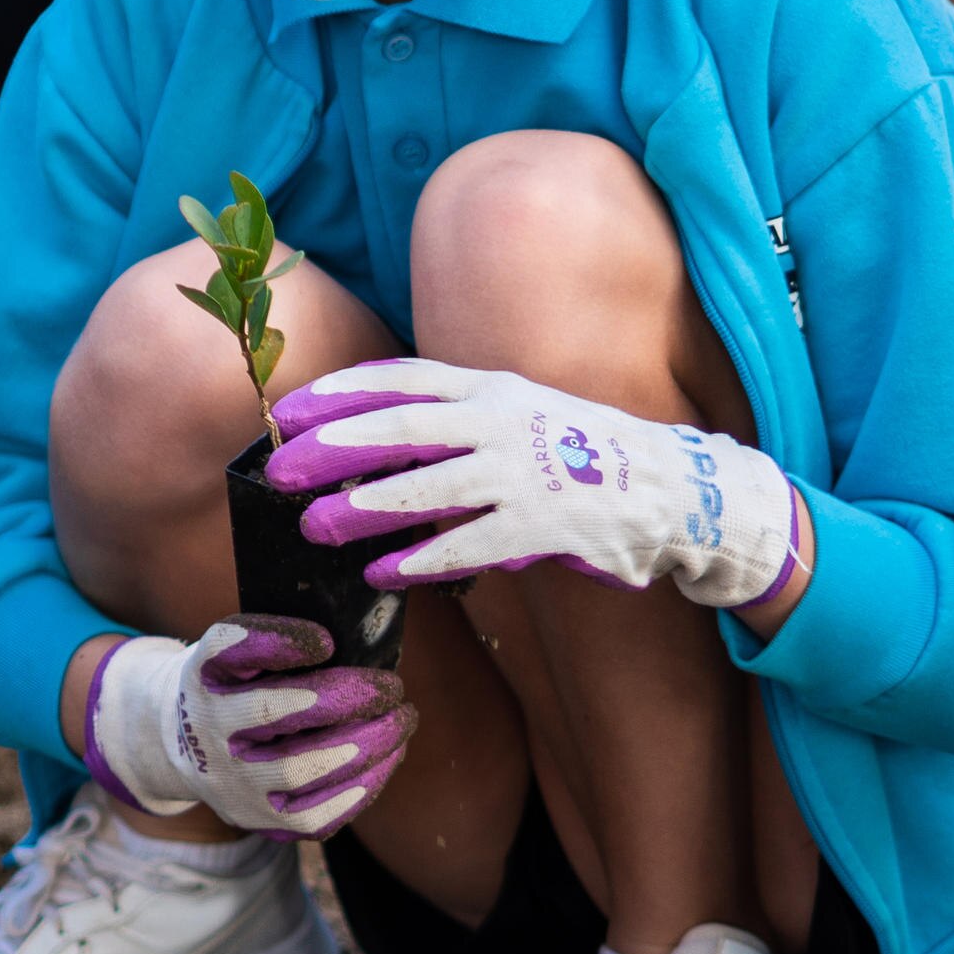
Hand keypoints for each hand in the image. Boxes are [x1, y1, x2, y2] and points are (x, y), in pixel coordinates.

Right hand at [78, 620, 415, 836]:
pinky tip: (387, 760)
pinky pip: (313, 815)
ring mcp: (229, 779)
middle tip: (392, 686)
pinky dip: (358, 789)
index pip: (230, 647)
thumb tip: (361, 640)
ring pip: (300, 768)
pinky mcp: (255, 818)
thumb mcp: (239, 652)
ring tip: (402, 720)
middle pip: (272, 712)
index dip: (279, 642)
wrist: (185, 744)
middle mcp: (207, 727)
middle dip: (343, 697)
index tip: (327, 640)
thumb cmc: (236, 686)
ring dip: (364, 744)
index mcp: (204, 672)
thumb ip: (281, 642)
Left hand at [267, 361, 807, 617]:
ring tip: (315, 526)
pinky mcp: (547, 526)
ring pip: (430, 488)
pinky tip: (383, 573)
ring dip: (365, 509)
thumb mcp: (513, 415)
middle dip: (336, 449)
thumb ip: (451, 425)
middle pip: (404, 430)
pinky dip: (423, 559)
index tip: (289, 411)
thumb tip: (370, 447)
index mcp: (492, 388)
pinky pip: (472, 545)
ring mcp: (527, 472)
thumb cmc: (574, 453)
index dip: (342, 393)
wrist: (670, 489)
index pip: (403, 380)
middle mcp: (504, 422)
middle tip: (283, 470)